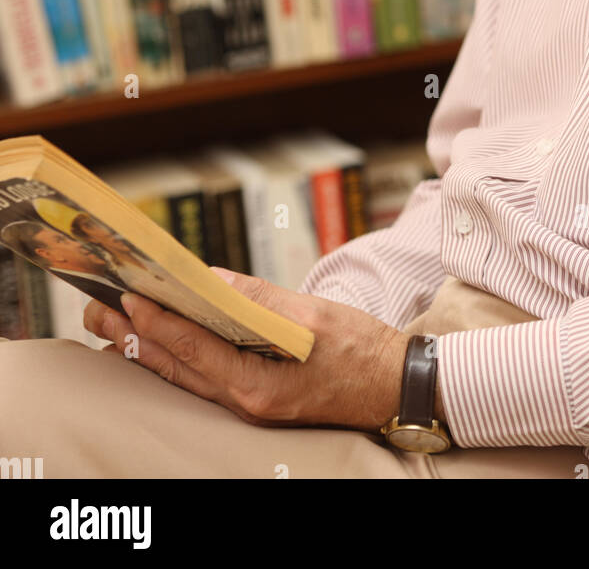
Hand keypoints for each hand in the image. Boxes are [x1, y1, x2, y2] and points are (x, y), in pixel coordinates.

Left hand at [82, 269, 409, 431]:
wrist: (396, 387)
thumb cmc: (363, 351)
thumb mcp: (314, 317)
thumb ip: (260, 300)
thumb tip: (214, 280)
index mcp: (259, 387)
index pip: (195, 350)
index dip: (158, 323)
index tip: (128, 297)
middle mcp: (246, 403)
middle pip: (177, 367)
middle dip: (133, 337)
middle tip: (96, 308)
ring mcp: (248, 405)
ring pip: (184, 376)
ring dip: (145, 348)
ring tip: (110, 324)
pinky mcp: (256, 397)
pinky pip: (203, 378)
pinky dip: (175, 357)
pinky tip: (157, 343)